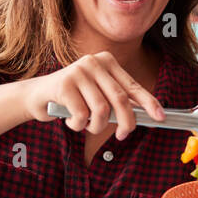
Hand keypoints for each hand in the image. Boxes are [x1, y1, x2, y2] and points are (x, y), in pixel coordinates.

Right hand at [23, 52, 163, 139]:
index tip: (161, 117)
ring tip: (87, 126)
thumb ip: (117, 100)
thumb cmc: (72, 99)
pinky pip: (82, 115)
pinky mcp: (63, 84)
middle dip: (126, 122)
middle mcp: (93, 62)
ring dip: (96, 126)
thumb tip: (146, 114)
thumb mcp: (97, 95)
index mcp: (106, 61)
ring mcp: (78, 71)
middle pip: (120, 99)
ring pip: (101, 110)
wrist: (36, 96)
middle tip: (122, 135)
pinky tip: (71, 121)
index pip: (132, 85)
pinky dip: (78, 125)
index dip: (148, 102)